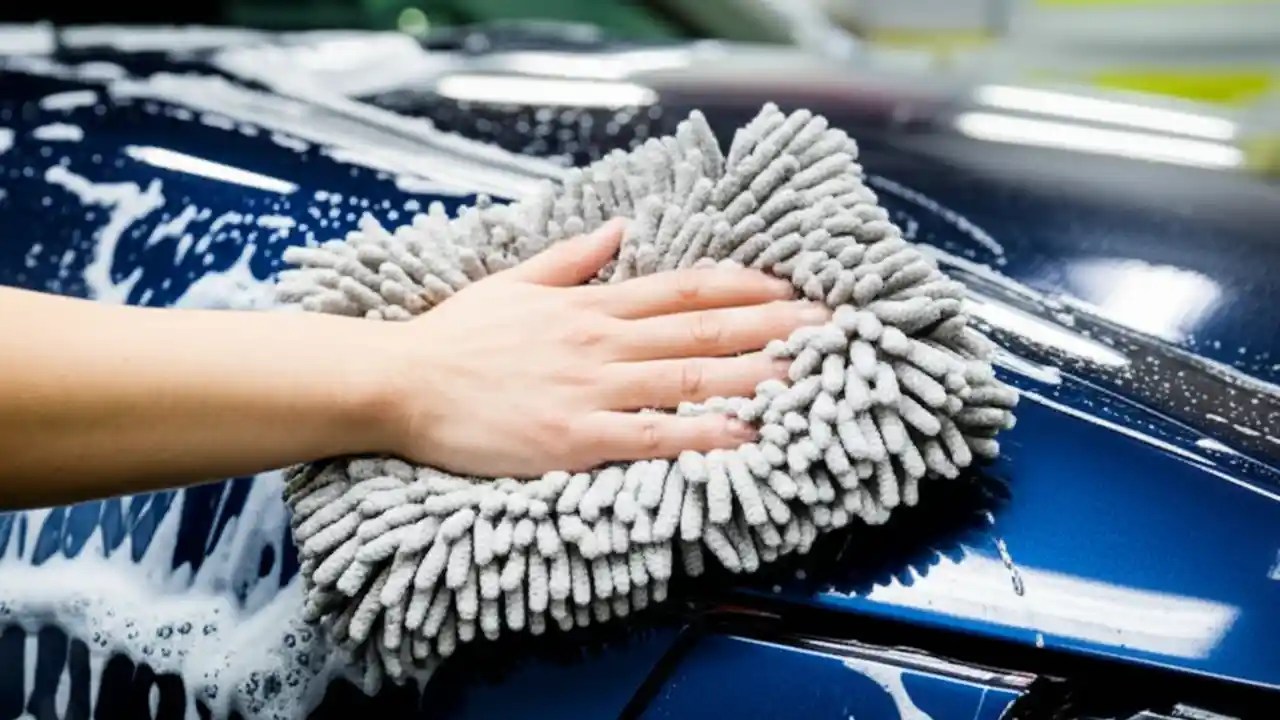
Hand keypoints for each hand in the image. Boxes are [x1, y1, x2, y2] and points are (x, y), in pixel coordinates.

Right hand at [375, 218, 830, 476]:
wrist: (402, 383)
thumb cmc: (455, 338)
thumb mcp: (513, 281)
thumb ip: (571, 257)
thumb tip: (616, 230)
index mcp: (590, 305)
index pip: (683, 288)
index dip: (743, 285)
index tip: (790, 285)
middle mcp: (601, 341)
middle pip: (703, 328)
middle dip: (771, 325)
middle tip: (829, 325)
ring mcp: (591, 389)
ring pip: (689, 377)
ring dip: (755, 374)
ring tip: (809, 373)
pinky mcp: (574, 438)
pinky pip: (652, 435)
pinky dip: (702, 434)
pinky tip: (745, 434)